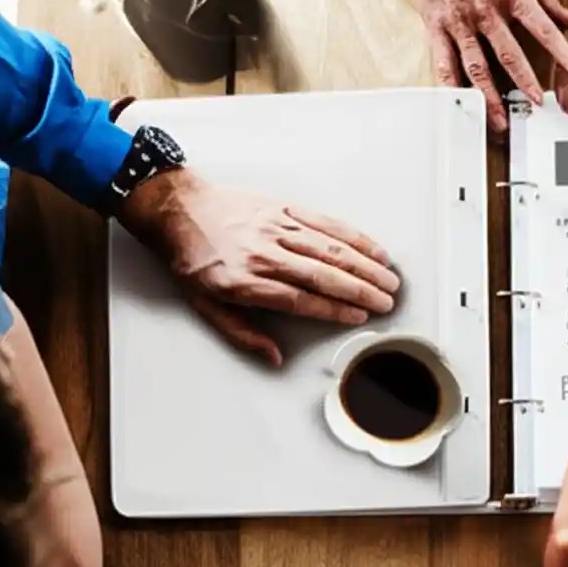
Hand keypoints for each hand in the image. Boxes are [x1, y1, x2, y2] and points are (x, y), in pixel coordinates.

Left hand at [118, 168, 399, 365]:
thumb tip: (275, 357)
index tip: (358, 318)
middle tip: (386, 303)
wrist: (178, 209)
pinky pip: (326, 223)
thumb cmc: (192, 260)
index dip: (333, 310)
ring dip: (365, 266)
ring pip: (331, 249)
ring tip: (389, 281)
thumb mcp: (205, 306)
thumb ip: (242, 334)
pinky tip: (373, 250)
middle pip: (324, 274)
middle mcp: (265, 253)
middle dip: (360, 291)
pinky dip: (354, 237)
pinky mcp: (284, 210)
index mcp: (245, 281)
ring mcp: (277, 228)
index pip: (301, 299)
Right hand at [405, 0, 567, 132]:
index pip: (545, 31)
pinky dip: (453, 90)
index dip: (564, 58)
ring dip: (489, 98)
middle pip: (510, 55)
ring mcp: (461, 22)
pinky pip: (444, 64)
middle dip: (526, 84)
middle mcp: (487, 11)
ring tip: (500, 122)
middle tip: (538, 108)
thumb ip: (545, 0)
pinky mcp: (437, 29)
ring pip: (477, 67)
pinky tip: (462, 108)